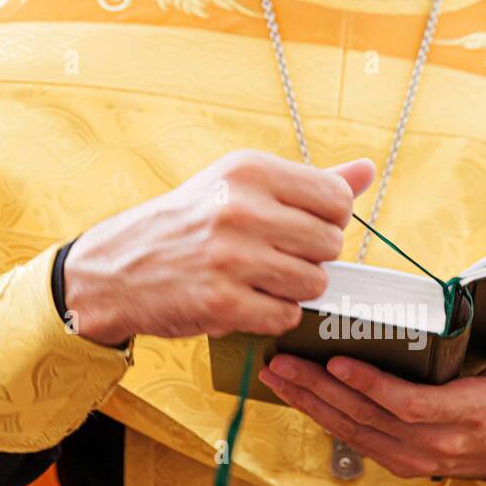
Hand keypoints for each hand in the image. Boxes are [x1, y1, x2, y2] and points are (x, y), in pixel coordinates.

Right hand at [64, 150, 376, 344]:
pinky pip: (286, 315)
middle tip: (276, 258)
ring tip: (261, 280)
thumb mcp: (241, 186)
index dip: (328, 221)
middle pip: (330, 243)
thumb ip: (309, 182)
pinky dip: (273, 315)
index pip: (337, 199)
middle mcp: (241, 208)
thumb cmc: (191, 224)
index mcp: (250, 170)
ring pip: (314, 283)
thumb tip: (368, 169)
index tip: (299, 228)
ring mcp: (231, 256)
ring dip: (294, 290)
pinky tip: (246, 301)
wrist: (117, 268)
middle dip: (312, 258)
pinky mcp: (222, 301)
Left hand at [259, 312, 485, 479]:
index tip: (337, 363)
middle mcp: (435, 443)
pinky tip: (297, 396)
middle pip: (367, 418)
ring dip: (310, 404)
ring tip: (277, 376)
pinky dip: (322, 417)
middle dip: (320, 390)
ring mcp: (414, 458)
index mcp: (467, 415)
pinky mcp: (399, 462)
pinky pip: (354, 440)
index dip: (371, 385)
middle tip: (284, 362)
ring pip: (352, 432)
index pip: (410, 405)